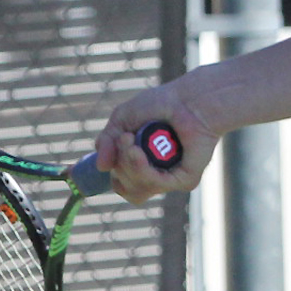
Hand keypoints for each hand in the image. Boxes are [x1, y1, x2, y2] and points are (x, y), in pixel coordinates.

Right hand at [95, 79, 220, 204]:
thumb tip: (101, 167)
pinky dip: (142, 169)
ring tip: (131, 141)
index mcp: (142, 164)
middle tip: (126, 137)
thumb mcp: (123, 119)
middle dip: (119, 163)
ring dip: (128, 165)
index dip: (112, 168)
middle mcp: (156, 174)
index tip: (113, 146)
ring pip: (136, 191)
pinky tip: (138, 151)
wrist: (189, 99)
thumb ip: (107, 141)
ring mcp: (170, 178)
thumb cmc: (161, 104)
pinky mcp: (185, 180)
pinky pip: (155, 185)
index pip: (119, 182)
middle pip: (124, 187)